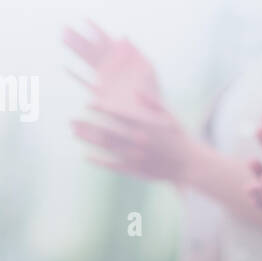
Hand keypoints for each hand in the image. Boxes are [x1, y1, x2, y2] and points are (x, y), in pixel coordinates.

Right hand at [62, 20, 160, 111]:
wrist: (152, 113)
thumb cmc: (153, 90)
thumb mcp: (146, 68)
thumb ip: (133, 53)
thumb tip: (124, 36)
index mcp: (123, 58)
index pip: (106, 41)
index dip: (96, 30)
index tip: (84, 19)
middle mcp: (111, 66)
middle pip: (92, 49)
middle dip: (79, 38)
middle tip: (64, 27)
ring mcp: (105, 79)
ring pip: (87, 61)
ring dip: (75, 50)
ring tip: (63, 39)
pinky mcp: (101, 93)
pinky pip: (85, 82)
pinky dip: (75, 75)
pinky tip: (65, 67)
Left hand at [71, 89, 196, 182]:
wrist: (189, 164)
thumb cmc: (180, 137)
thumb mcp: (170, 115)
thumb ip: (152, 102)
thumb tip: (135, 90)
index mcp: (146, 126)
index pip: (119, 115)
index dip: (102, 109)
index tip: (88, 104)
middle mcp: (137, 141)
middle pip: (107, 132)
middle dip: (87, 125)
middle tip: (72, 120)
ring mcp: (135, 157)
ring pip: (106, 148)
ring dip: (88, 140)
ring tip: (75, 133)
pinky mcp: (135, 170)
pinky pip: (112, 165)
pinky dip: (98, 160)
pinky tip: (86, 155)